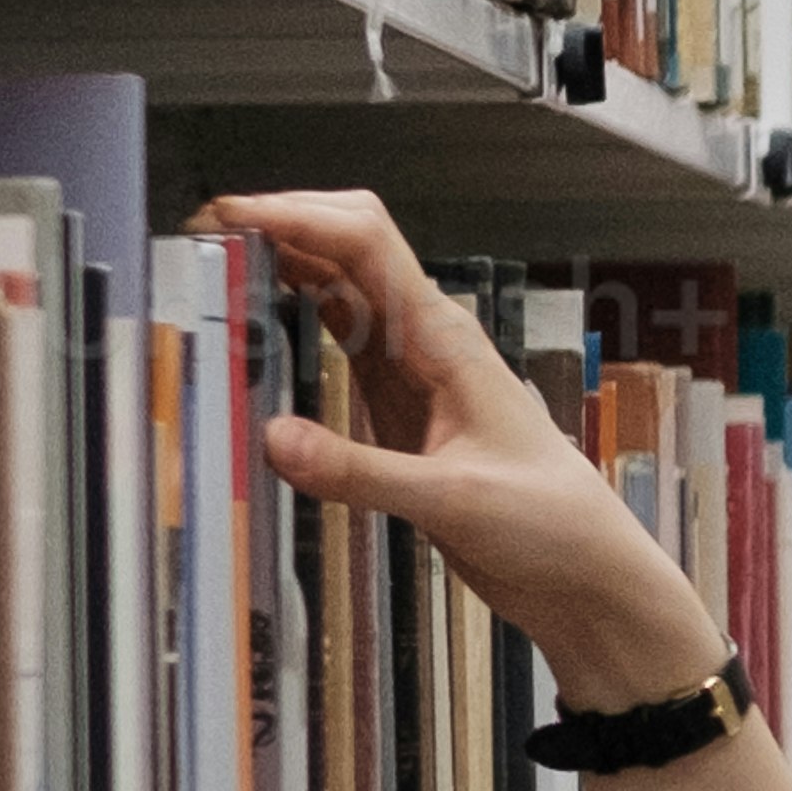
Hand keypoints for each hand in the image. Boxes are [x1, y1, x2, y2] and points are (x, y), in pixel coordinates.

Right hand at [207, 190, 716, 701]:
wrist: (587, 575)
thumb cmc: (551, 525)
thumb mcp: (454, 502)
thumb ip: (361, 472)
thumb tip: (274, 439)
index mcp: (445, 339)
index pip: (363, 242)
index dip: (295, 215)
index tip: (230, 218)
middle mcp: (425, 342)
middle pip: (344, 247)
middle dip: (279, 226)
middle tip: (204, 237)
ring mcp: (411, 372)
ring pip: (337, 290)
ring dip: (282, 269)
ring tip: (213, 268)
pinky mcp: (400, 410)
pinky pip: (340, 345)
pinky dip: (296, 325)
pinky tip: (258, 325)